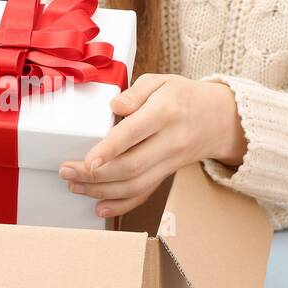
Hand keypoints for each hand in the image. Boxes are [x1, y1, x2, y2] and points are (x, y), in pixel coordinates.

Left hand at [59, 74, 246, 217]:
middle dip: (95, 175)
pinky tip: (99, 206)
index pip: (135, 133)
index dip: (110, 149)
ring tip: (75, 186)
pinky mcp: (167, 175)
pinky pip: (145, 194)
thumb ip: (136, 91)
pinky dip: (121, 205)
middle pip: (131, 166)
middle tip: (67, 172)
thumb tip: (114, 105)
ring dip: (101, 190)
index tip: (88, 160)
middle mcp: (169, 141)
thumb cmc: (184, 97)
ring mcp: (169, 162)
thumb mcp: (162, 81)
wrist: (220, 120)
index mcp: (166, 112)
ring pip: (135, 185)